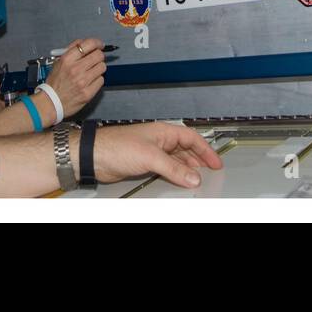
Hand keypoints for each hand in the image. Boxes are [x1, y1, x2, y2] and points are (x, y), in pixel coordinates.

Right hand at [44, 38, 105, 117]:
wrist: (51, 102)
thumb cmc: (55, 82)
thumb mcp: (58, 62)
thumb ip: (71, 50)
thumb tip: (86, 43)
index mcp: (67, 59)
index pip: (89, 44)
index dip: (97, 43)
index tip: (99, 45)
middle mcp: (76, 69)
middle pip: (99, 55)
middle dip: (98, 56)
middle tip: (95, 59)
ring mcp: (83, 82)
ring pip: (102, 67)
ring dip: (98, 68)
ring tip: (90, 72)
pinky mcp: (88, 93)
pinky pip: (101, 80)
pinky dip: (97, 80)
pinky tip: (89, 81)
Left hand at [93, 122, 222, 187]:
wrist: (95, 156)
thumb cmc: (116, 145)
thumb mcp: (151, 157)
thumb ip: (174, 168)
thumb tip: (193, 177)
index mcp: (163, 131)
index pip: (191, 138)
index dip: (206, 149)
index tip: (215, 162)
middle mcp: (159, 140)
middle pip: (186, 149)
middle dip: (199, 159)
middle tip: (211, 171)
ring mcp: (152, 152)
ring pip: (177, 160)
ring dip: (188, 168)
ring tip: (198, 178)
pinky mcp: (144, 163)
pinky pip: (166, 169)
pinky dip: (175, 174)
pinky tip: (179, 181)